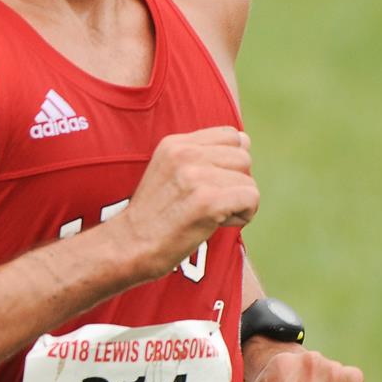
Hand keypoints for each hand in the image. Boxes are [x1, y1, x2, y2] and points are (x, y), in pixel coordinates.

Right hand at [110, 127, 257, 280]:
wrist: (129, 246)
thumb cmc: (154, 215)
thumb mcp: (167, 169)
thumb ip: (200, 154)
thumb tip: (245, 141)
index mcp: (175, 143)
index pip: (231, 135)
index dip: (230, 162)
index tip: (212, 183)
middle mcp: (185, 154)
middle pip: (243, 158)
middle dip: (236, 183)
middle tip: (211, 203)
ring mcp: (196, 176)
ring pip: (249, 181)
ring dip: (239, 202)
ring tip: (212, 215)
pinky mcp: (208, 201)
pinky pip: (251, 199)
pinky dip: (244, 215)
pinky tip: (220, 223)